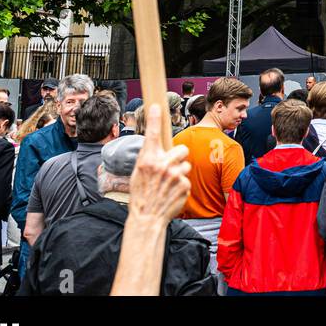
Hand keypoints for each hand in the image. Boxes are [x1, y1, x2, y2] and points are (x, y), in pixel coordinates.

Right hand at [127, 104, 190, 221]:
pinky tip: (172, 193)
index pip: (152, 135)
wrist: (147, 218)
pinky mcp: (184, 185)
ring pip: (186, 164)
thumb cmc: (141, 195)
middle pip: (181, 149)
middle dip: (178, 156)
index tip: (157, 107)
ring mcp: (174, 175)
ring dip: (180, 171)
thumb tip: (156, 145)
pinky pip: (187, 178)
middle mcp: (161, 165)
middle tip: (171, 166)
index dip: (154, 119)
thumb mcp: (138, 173)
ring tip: (169, 184)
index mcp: (147, 160)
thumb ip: (148, 158)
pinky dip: (181, 185)